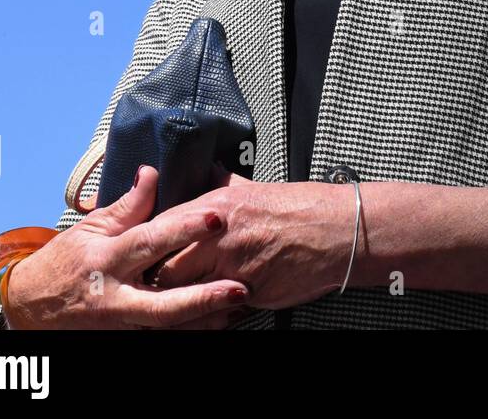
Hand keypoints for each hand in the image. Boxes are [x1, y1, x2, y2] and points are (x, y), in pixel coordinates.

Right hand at [3, 166, 251, 328]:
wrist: (27, 308)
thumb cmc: (63, 263)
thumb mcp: (89, 229)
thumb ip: (127, 206)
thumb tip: (152, 173)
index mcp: (106, 259)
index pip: (148, 241)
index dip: (182, 229)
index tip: (215, 217)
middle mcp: (113, 297)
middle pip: (161, 303)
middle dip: (202, 297)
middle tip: (240, 286)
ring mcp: (118, 324)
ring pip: (166, 327)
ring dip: (204, 318)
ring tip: (239, 303)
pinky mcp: (123, 339)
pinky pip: (162, 337)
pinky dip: (191, 330)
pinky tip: (220, 320)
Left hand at [151, 165, 359, 310]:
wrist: (339, 230)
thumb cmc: (304, 208)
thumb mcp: (256, 188)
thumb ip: (224, 184)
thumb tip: (207, 174)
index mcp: (217, 206)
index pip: (160, 229)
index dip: (151, 247)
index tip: (148, 256)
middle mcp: (219, 236)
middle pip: (163, 268)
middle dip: (159, 280)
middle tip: (156, 286)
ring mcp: (233, 267)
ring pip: (184, 295)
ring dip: (180, 300)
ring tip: (178, 303)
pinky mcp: (248, 294)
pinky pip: (216, 311)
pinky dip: (211, 313)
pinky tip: (211, 311)